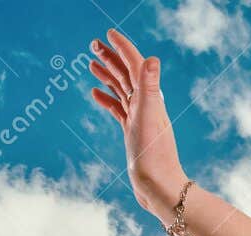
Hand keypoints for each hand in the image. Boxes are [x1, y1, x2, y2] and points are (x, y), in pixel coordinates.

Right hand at [89, 28, 187, 218]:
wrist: (158, 187)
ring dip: (108, 75)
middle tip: (92, 44)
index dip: (123, 48)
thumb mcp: (149, 118)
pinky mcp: (133, 133)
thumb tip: (153, 59)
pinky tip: (95, 93)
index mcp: (150, 98)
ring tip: (92, 63)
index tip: (109, 33)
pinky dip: (107, 99)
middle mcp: (146, 106)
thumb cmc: (154, 156)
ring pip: (121, 90)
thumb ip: (150, 88)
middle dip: (111, 57)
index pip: (136, 65)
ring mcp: (139, 119)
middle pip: (127, 75)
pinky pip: (118, 110)